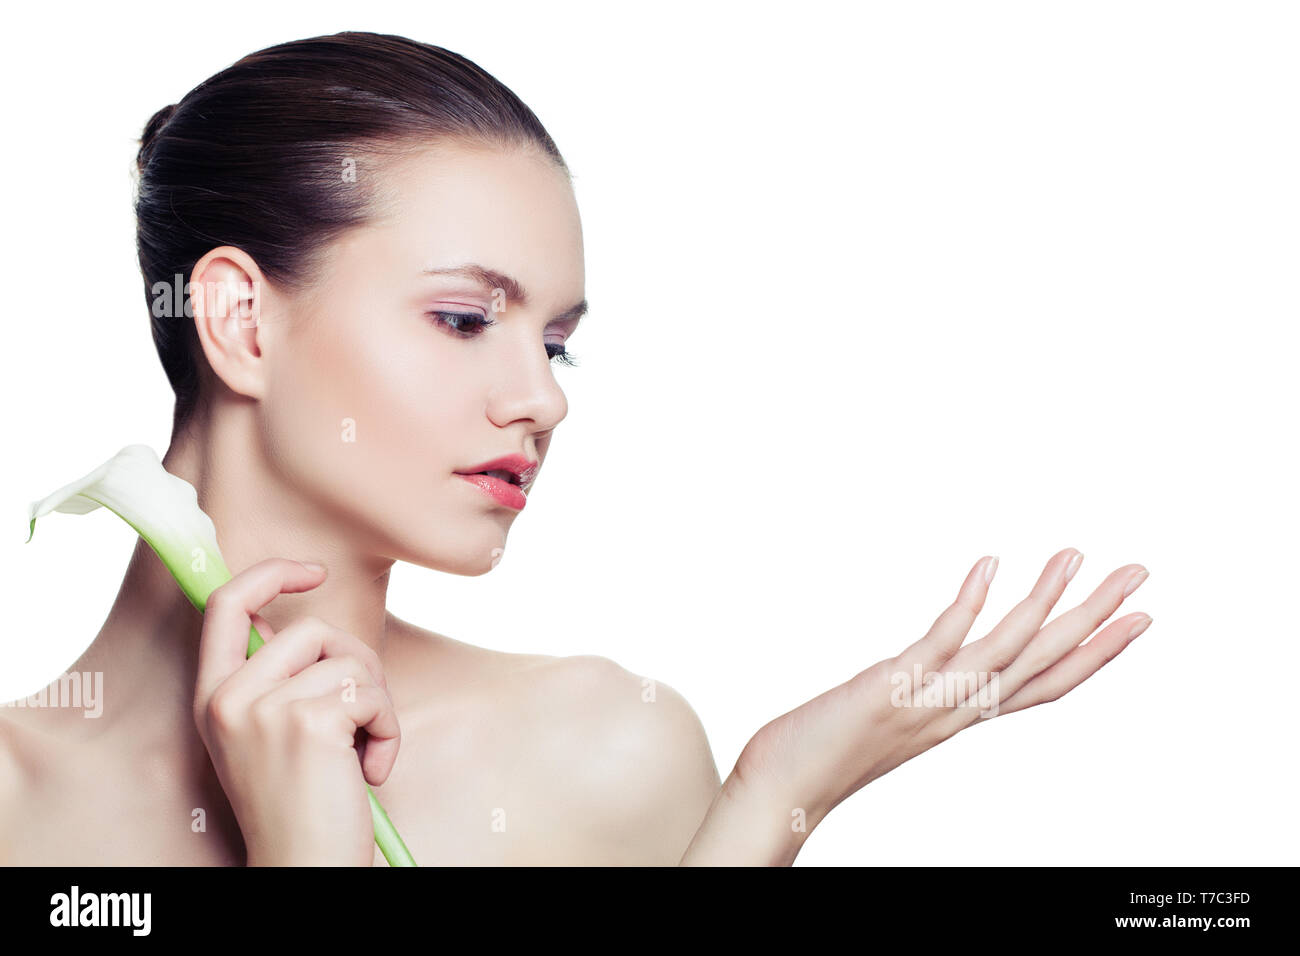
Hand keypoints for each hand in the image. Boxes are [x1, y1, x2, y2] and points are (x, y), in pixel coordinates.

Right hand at [192, 558, 400, 865]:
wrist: (305, 867)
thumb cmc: (302, 805)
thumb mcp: (265, 735)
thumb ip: (273, 678)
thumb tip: (292, 620)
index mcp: (213, 697)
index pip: (227, 605)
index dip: (270, 574)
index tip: (313, 572)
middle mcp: (228, 699)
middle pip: (313, 631)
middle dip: (358, 665)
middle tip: (362, 716)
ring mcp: (264, 709)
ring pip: (350, 661)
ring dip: (377, 706)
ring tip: (361, 753)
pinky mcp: (308, 722)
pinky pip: (372, 693)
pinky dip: (389, 731)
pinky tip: (369, 771)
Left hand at [732, 548, 1150, 832]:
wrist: (781, 791)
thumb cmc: (826, 749)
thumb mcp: (894, 713)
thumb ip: (924, 688)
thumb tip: (935, 661)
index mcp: (962, 716)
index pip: (1047, 685)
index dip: (1097, 653)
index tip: (1137, 617)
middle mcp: (957, 712)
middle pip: (1045, 663)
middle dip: (1097, 618)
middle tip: (1139, 572)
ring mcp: (929, 701)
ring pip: (1008, 650)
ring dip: (1047, 601)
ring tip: (1075, 554)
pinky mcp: (892, 687)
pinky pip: (943, 641)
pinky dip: (971, 603)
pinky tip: (990, 563)